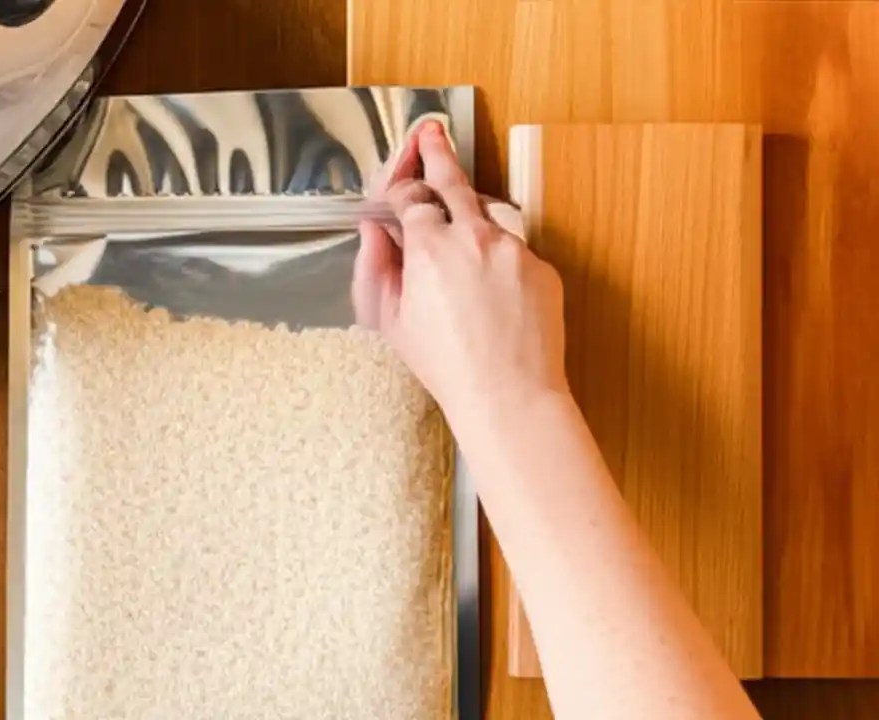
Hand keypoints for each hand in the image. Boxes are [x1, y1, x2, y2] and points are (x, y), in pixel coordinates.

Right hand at [352, 122, 567, 428]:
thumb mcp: (392, 321)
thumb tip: (373, 233)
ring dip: (471, 217)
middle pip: (453, 181)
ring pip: (488, 218)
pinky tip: (490, 294)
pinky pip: (515, 252)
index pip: (410, 199)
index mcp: (429, 247)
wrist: (509, 393)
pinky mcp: (542, 267)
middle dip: (437, 153)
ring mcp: (513, 249)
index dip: (398, 193)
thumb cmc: (446, 365)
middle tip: (430, 132)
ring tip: (460, 229)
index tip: (394, 194)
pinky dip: (499, 263)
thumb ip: (377, 268)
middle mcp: (473, 236)